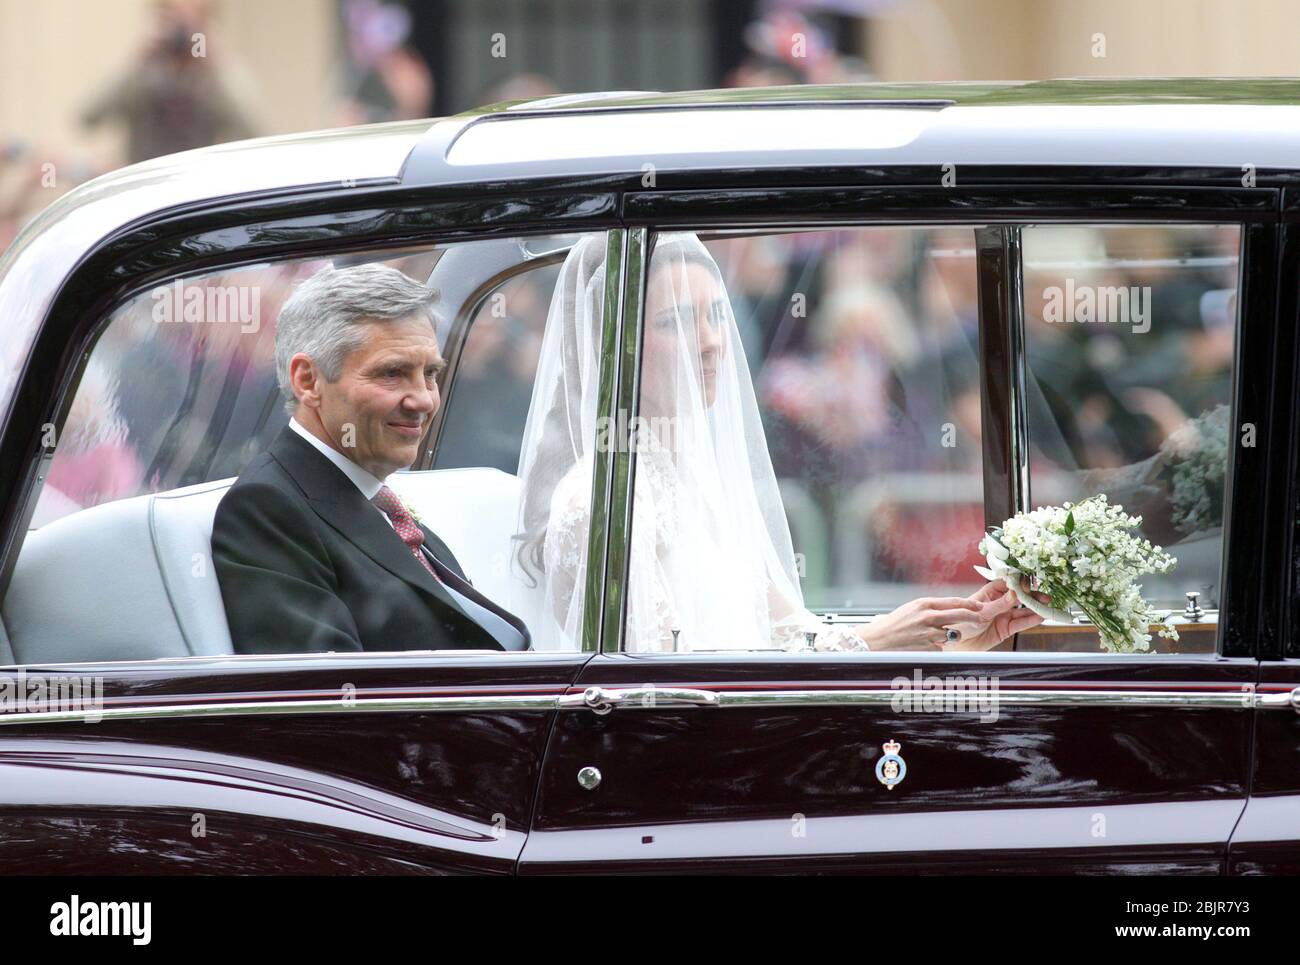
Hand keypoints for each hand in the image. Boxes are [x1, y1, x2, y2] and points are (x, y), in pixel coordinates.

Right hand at [855, 595, 1002, 650]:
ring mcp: (929, 633)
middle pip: (960, 615)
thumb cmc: (894, 623)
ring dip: (949, 635)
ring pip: (952, 634)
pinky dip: (936, 647)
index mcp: (925, 604)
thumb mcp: (912, 608)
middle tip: (980, 618)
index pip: (954, 602)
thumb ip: (931, 609)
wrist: (878, 639)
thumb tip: (950, 610)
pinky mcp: (928, 647)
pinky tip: (923, 645)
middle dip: (973, 617)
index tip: (979, 605)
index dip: (970, 604)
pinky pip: (940, 647)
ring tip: (934, 636)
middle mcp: (929, 617)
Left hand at [940, 578, 1046, 650]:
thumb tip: (1015, 594)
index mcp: (989, 593)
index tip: (1028, 584)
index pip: (1007, 584)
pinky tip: (1040, 617)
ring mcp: (1003, 616)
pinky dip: (1030, 621)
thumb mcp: (980, 612)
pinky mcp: (1006, 629)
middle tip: (1044, 596)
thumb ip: (999, 604)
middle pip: (1019, 597)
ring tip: (1047, 606)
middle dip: (1031, 596)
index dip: (1019, 584)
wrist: (957, 644)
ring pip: (1022, 611)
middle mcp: (998, 603)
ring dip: (1034, 608)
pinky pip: (1020, 623)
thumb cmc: (962, 623)